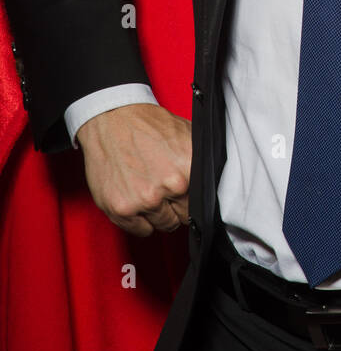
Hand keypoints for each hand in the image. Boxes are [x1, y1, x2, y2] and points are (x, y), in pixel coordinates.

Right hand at [76, 103, 191, 237]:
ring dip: (159, 213)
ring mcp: (144, 200)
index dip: (194, 198)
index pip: (202, 203)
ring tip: (149, 190)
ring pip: (164, 224)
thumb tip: (219, 182)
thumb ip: (202, 160)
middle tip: (165, 189)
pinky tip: (137, 199)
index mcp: (189, 167)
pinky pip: (141, 231)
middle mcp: (169, 185)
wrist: (111, 119)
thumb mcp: (186, 133)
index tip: (187, 194)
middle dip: (177, 205)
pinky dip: (140, 220)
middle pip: (184, 216)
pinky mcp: (121, 209)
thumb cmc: (147, 125)